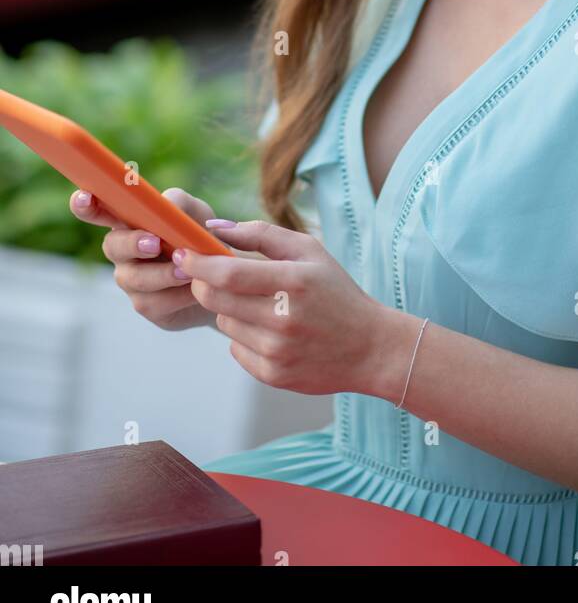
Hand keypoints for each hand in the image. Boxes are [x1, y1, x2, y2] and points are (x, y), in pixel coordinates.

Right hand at [69, 185, 218, 331]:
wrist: (223, 277)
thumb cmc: (201, 237)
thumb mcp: (196, 213)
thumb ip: (178, 204)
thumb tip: (164, 206)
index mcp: (130, 221)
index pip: (97, 210)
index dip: (84, 205)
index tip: (84, 197)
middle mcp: (123, 250)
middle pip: (112, 245)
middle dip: (131, 244)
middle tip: (155, 243)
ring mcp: (131, 279)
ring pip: (133, 278)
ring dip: (161, 274)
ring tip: (187, 271)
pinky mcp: (145, 305)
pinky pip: (152, 301)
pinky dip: (176, 295)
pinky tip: (194, 289)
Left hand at [178, 219, 390, 395]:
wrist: (369, 347)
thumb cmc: (336, 292)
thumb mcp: (309, 251)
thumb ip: (261, 234)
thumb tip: (215, 227)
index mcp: (293, 281)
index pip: (228, 273)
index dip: (197, 263)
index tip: (183, 253)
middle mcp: (283, 319)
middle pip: (214, 299)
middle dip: (204, 283)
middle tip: (212, 275)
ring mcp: (277, 351)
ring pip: (223, 323)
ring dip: (229, 310)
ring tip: (260, 306)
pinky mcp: (272, 374)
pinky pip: (235, 349)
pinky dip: (243, 336)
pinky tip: (270, 331)